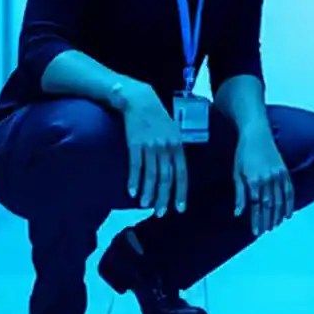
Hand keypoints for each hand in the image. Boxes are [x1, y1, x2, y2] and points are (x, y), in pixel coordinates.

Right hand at [115, 82, 187, 216]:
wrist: (140, 100)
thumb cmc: (157, 117)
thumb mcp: (173, 132)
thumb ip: (175, 151)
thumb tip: (176, 173)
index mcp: (177, 146)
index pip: (182, 174)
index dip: (181, 192)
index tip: (179, 208)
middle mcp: (166, 147)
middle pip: (166, 177)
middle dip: (164, 197)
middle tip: (160, 213)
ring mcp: (150, 145)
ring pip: (151, 174)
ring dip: (148, 192)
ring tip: (144, 205)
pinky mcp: (135, 143)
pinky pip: (135, 165)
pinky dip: (134, 180)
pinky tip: (132, 191)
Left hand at [232, 128, 294, 234]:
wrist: (257, 133)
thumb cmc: (243, 153)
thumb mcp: (237, 172)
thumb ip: (240, 194)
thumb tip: (238, 213)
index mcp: (253, 180)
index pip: (256, 205)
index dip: (256, 219)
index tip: (256, 231)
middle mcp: (267, 179)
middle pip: (269, 205)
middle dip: (267, 220)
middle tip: (265, 231)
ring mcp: (278, 175)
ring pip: (280, 200)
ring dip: (278, 215)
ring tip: (274, 225)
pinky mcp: (285, 171)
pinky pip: (289, 191)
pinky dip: (289, 204)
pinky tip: (287, 214)